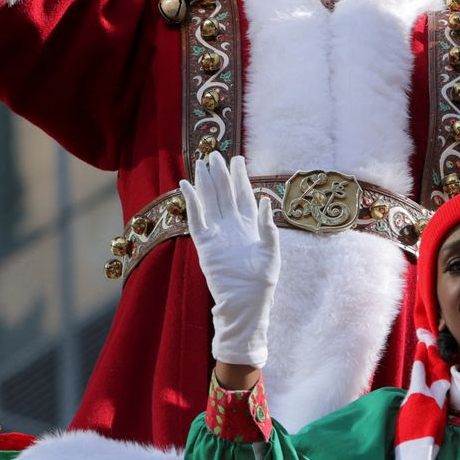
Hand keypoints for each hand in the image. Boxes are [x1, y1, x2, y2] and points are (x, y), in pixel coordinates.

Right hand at [180, 153, 279, 369]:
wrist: (245, 305)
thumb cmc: (261, 282)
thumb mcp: (272, 252)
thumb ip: (268, 226)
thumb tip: (267, 200)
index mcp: (250, 227)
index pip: (243, 196)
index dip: (240, 178)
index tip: (238, 159)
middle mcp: (232, 227)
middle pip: (224, 194)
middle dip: (220, 174)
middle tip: (214, 154)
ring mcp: (217, 234)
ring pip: (209, 202)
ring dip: (205, 183)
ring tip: (201, 163)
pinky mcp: (204, 244)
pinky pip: (196, 219)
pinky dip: (191, 202)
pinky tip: (187, 186)